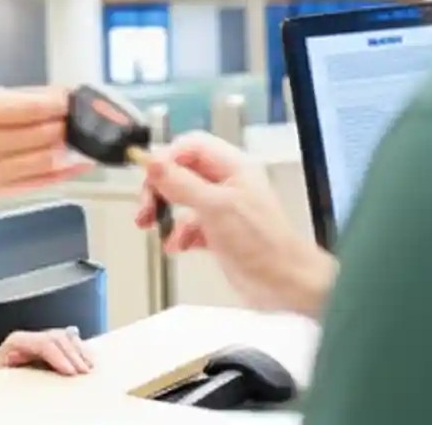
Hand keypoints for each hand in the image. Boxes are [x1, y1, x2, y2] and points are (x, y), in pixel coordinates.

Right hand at [0, 86, 93, 198]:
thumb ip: (20, 97)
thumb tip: (61, 94)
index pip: (31, 109)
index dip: (60, 104)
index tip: (74, 98)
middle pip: (44, 135)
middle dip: (68, 123)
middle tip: (79, 116)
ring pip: (48, 159)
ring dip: (70, 147)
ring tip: (78, 134)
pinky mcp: (5, 192)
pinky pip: (45, 182)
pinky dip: (68, 172)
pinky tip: (82, 161)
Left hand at [0, 327, 94, 375]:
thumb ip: (14, 376)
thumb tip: (33, 381)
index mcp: (16, 342)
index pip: (43, 343)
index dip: (60, 356)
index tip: (71, 371)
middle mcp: (28, 338)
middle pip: (57, 338)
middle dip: (74, 355)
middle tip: (84, 371)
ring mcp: (37, 340)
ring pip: (64, 337)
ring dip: (79, 351)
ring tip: (88, 366)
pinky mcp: (44, 347)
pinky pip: (65, 342)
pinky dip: (78, 350)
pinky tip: (86, 358)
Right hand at [135, 132, 336, 317]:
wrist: (285, 284)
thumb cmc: (265, 245)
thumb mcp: (215, 207)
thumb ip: (180, 183)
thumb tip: (153, 162)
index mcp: (233, 167)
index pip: (190, 147)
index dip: (166, 158)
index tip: (148, 176)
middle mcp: (228, 183)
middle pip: (182, 171)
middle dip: (160, 187)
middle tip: (146, 206)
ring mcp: (223, 208)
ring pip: (182, 198)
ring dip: (164, 211)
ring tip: (150, 224)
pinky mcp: (219, 232)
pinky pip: (189, 225)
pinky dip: (178, 234)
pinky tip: (177, 245)